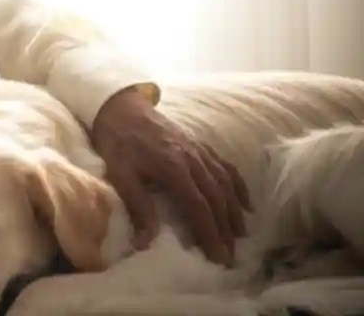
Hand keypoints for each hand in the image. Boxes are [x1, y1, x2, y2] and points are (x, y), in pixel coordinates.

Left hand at [90, 87, 251, 265]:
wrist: (120, 107)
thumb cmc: (117, 142)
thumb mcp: (120, 175)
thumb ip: (137, 206)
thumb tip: (145, 242)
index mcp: (174, 168)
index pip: (198, 207)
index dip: (209, 233)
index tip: (218, 256)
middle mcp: (193, 159)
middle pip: (216, 198)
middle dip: (225, 229)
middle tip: (232, 255)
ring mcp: (198, 150)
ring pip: (225, 183)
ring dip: (235, 210)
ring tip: (241, 234)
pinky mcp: (199, 144)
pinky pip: (225, 166)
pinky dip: (238, 185)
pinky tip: (245, 201)